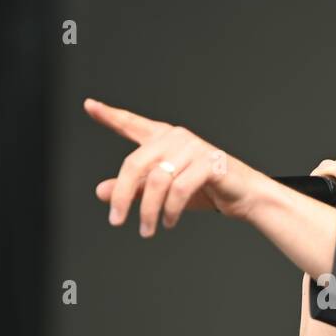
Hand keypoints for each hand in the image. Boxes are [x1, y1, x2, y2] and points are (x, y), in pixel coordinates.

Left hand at [85, 97, 265, 234]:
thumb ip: (133, 189)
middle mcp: (176, 138)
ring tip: (147, 230)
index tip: (90, 106)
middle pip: (135, 163)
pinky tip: (169, 222)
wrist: (244, 196)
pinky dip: (170, 210)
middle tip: (116, 220)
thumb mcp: (162, 192)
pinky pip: (179, 189)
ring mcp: (193, 148)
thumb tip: (100, 192)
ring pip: (157, 180)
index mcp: (164, 138)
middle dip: (121, 195)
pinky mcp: (210, 163)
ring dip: (147, 210)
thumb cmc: (205, 189)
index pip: (132, 124)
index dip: (110, 115)